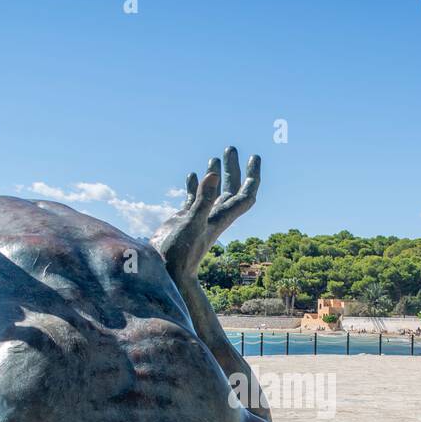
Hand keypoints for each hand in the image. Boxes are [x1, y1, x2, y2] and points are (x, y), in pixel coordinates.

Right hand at [152, 147, 259, 278]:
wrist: (166, 272)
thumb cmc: (180, 253)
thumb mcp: (191, 223)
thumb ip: (203, 200)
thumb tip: (212, 175)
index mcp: (221, 217)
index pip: (245, 195)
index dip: (253, 177)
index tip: (254, 158)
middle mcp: (214, 217)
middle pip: (231, 189)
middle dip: (233, 169)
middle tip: (230, 149)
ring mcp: (199, 218)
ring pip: (212, 192)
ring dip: (216, 175)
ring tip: (215, 157)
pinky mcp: (185, 220)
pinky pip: (193, 199)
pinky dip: (195, 186)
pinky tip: (192, 175)